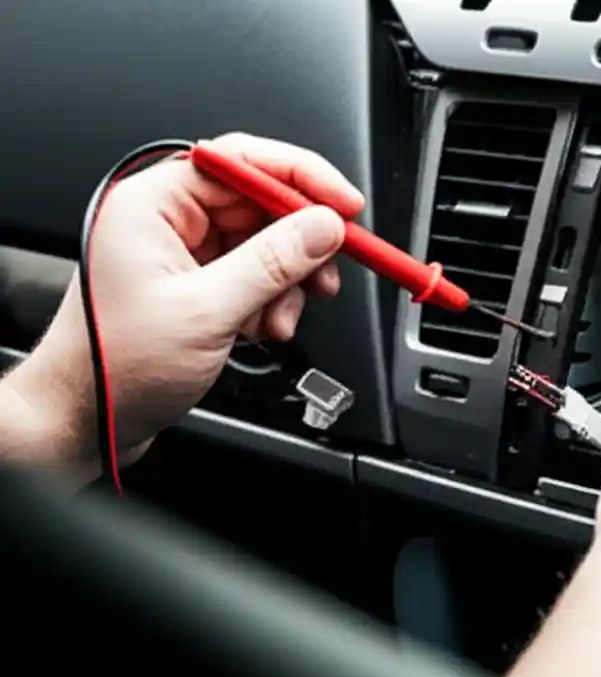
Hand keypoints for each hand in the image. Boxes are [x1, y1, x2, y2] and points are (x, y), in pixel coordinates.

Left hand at [12, 132, 363, 466]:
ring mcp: (182, 253)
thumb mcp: (207, 312)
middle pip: (260, 204)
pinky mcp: (196, 285)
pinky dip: (271, 303)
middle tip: (328, 270)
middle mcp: (168, 221)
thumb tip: (324, 226)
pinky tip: (263, 329)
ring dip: (287, 283)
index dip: (302, 178)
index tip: (345, 205)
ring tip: (281, 319)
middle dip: (300, 244)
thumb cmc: (115, 368)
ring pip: (265, 244)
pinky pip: (254, 276)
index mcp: (154, 205)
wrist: (86, 422)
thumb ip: (273, 263)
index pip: (243, 161)